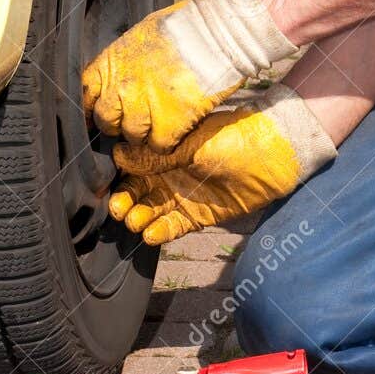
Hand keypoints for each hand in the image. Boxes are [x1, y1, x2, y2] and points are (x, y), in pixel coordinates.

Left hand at [82, 0, 296, 150]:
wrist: (219, 30)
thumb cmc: (186, 25)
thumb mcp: (143, 33)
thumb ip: (125, 59)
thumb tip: (118, 74)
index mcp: (112, 62)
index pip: (85, 95)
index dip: (93, 107)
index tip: (104, 113)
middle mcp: (122, 85)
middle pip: (107, 121)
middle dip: (120, 122)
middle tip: (141, 116)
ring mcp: (144, 105)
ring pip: (133, 137)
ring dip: (147, 133)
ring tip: (164, 119)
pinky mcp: (170, 122)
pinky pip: (159, 146)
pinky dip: (169, 141)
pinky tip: (179, 127)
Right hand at [108, 84, 335, 244]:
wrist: (271, 157)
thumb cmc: (232, 139)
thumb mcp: (191, 144)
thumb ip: (157, 155)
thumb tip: (118, 154)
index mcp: (165, 148)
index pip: (132, 163)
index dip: (117, 174)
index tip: (102, 184)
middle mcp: (169, 173)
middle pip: (136, 190)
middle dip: (124, 200)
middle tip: (118, 207)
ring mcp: (181, 195)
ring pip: (150, 210)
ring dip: (138, 217)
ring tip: (133, 221)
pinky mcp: (196, 216)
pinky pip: (171, 228)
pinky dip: (159, 232)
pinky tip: (149, 234)